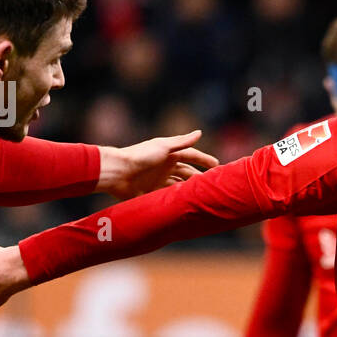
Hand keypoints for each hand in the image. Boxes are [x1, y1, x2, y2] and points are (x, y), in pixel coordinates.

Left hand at [99, 131, 218, 199]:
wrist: (118, 173)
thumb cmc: (140, 156)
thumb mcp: (163, 146)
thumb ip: (182, 142)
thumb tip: (200, 132)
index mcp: (169, 153)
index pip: (191, 156)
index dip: (204, 160)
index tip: (218, 166)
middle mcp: (165, 166)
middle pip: (188, 172)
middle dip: (200, 177)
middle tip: (214, 185)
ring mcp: (159, 180)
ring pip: (180, 185)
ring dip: (190, 189)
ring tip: (204, 196)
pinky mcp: (153, 193)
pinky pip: (169, 196)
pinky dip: (178, 199)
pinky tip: (187, 204)